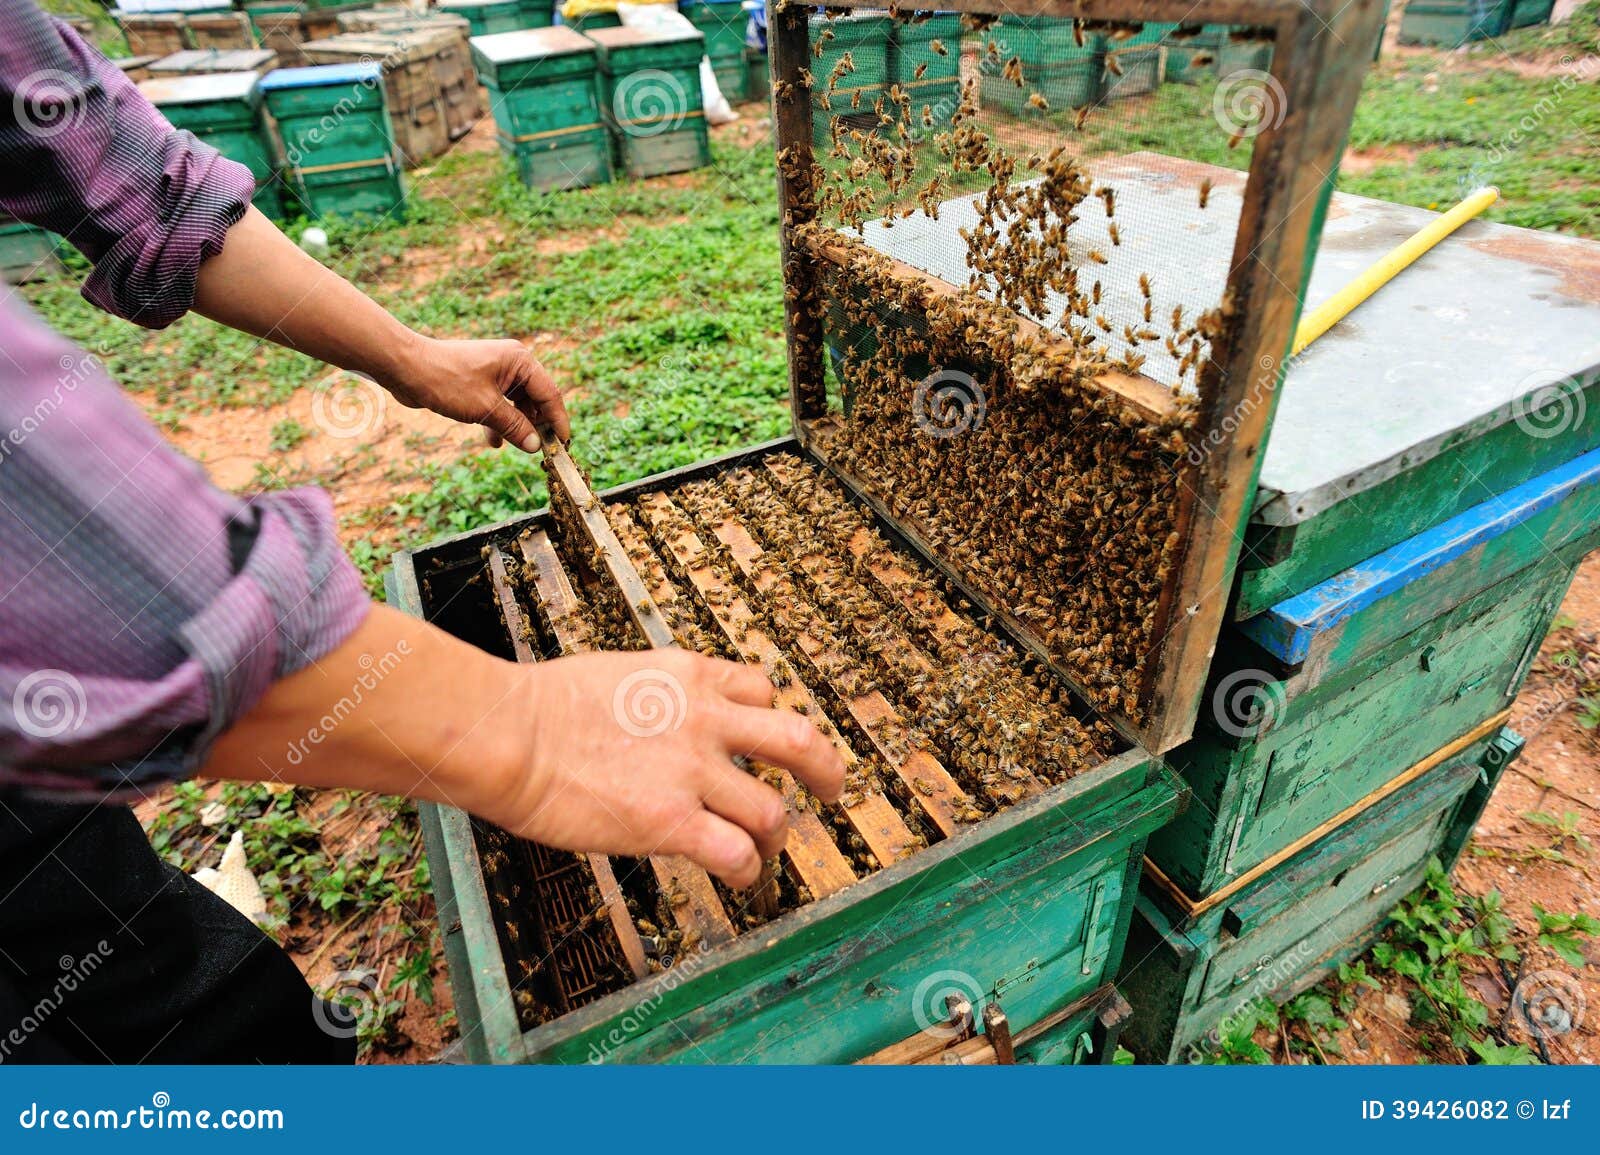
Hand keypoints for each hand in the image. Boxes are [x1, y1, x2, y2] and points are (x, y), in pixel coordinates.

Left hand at [387, 335, 570, 452]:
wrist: (406, 367)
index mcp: (520, 361)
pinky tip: (493, 442)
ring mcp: (496, 372)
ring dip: (516, 426)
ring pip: (517, 404)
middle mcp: (512, 363)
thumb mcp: (486, 409)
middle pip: (535, 399)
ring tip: (514, 447)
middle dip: (536, 425)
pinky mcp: (481, 382)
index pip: (550, 394)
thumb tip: (537, 446)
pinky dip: (499, 422)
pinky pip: (500, 404)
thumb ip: (515, 427)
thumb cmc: (447, 380)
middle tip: (540, 451)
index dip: (558, 421)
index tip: (563, 445)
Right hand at [496, 649, 845, 887]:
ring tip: (764, 851)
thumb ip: (657, 697)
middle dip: (825, 769)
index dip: (772, 720)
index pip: (762, 690)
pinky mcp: (671, 822)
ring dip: (774, 836)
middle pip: (798, 741)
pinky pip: (737, 854)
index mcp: (689, 677)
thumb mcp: (618, 674)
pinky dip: (748, 871)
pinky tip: (739, 878)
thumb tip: (659, 719)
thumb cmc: (540, 707)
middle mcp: (705, 720)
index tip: (770, 743)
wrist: (509, 735)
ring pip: (771, 810)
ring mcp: (692, 773)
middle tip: (830, 789)